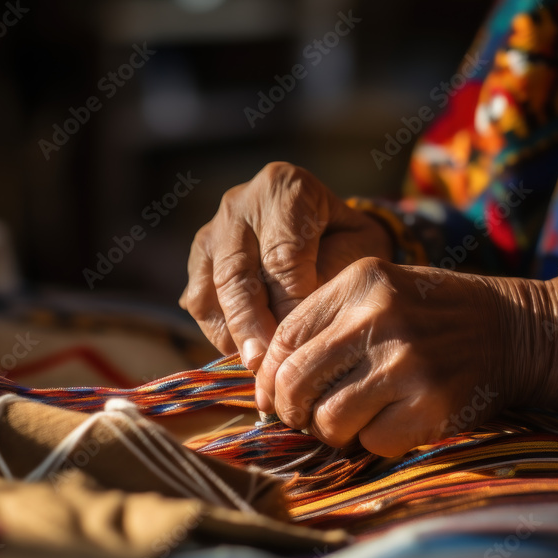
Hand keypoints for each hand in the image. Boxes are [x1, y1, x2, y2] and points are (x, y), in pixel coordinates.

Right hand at [179, 162, 392, 374]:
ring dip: (232, 335)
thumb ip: (329, 276)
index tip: (299, 346)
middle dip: (251, 326)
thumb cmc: (349, 241)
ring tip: (257, 368)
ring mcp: (212, 230)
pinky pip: (199, 302)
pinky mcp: (198, 259)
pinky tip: (247, 354)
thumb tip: (294, 322)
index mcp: (284, 188)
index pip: (282, 256)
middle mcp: (240, 204)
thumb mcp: (359, 250)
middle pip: (237, 273)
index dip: (289, 306)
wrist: (328, 228)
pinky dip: (220, 333)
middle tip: (265, 367)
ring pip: (210, 290)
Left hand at [254, 257, 557, 456]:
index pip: (284, 339)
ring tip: (351, 420)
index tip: (274, 395)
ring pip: (328, 421)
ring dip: (332, 431)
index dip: (268, 378)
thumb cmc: (435, 313)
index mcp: (361, 282)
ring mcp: (407, 363)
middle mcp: (380, 318)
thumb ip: (326, 321)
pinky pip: (371, 443)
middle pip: (296, 383)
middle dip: (291, 411)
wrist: (516, 329)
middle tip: (304, 416)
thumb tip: (268, 381)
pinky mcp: (431, 404)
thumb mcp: (380, 289)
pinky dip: (373, 441)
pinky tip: (392, 422)